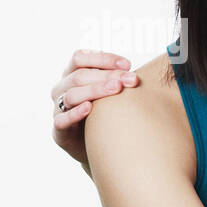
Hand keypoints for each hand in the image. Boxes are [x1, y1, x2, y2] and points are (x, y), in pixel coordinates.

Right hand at [51, 49, 137, 164]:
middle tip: (131, 79)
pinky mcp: (59, 131)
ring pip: (71, 94)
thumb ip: (121, 80)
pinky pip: (62, 120)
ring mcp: (58, 109)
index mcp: (72, 75)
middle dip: (108, 75)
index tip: (127, 64)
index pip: (80, 58)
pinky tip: (89, 109)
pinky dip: (75, 113)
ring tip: (116, 89)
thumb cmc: (106, 115)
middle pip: (79, 75)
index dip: (103, 58)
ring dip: (95, 90)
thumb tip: (147, 70)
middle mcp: (62, 89)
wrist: (98, 148)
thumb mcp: (112, 94)